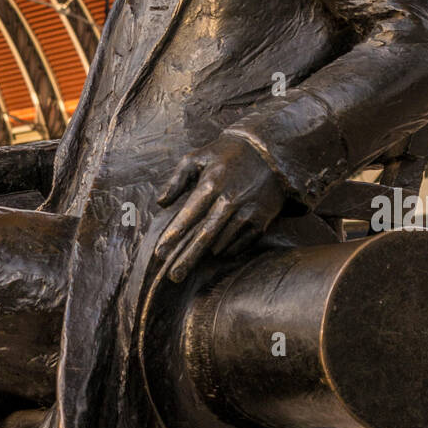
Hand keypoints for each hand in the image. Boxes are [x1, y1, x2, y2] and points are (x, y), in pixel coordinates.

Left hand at [153, 134, 286, 283]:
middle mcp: (229, 201)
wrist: (268, 151)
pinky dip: (227, 250)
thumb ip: (176, 179)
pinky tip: (216, 254)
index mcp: (211, 184)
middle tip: (173, 276)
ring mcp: (247, 212)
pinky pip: (241, 243)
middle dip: (187, 258)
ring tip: (187, 268)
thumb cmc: (226, 154)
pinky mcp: (261, 220)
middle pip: (205, 236)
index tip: (160, 253)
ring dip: (205, 256)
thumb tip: (161, 202)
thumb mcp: (197, 157)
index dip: (173, 236)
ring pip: (222, 242)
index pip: (188, 216)